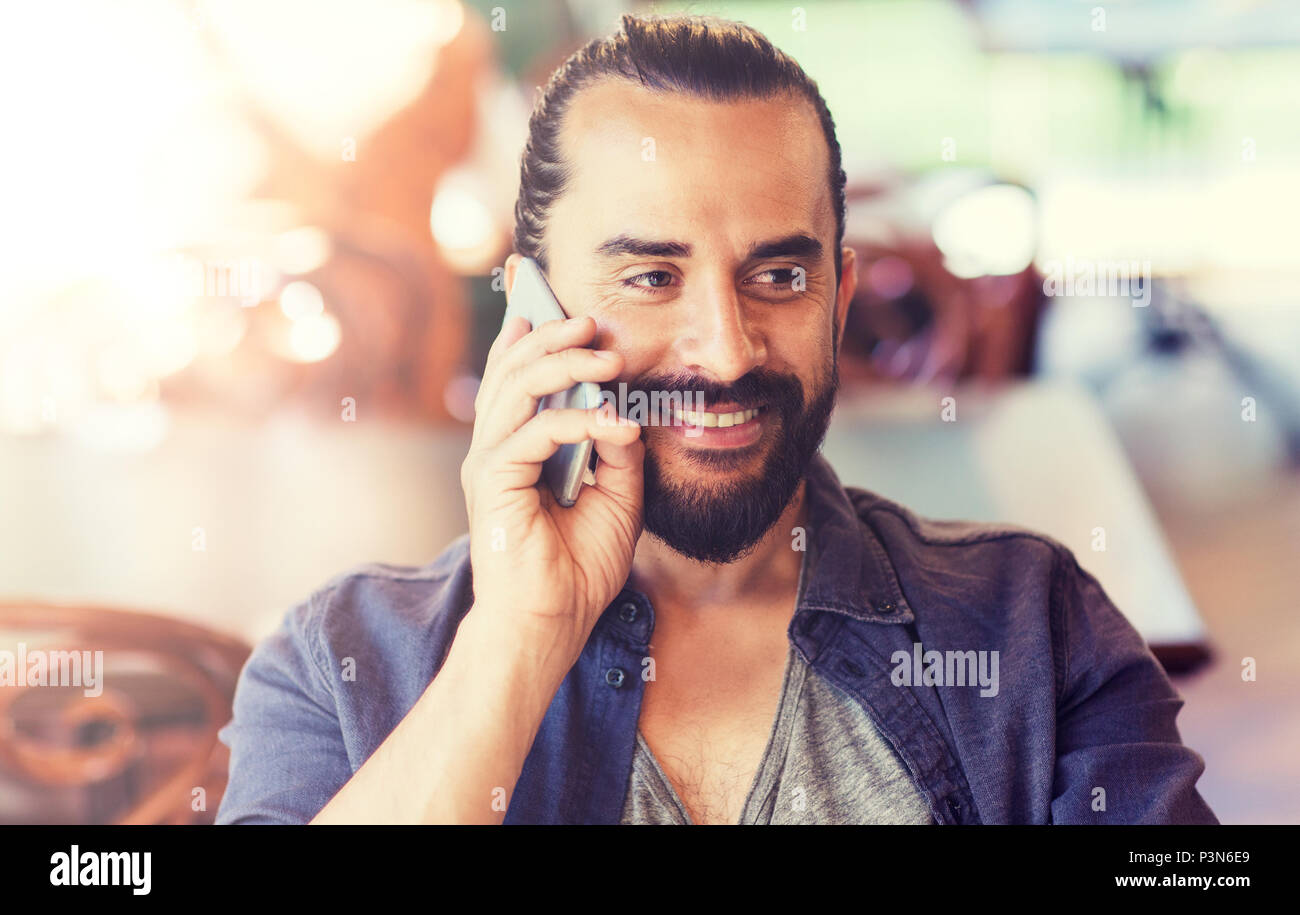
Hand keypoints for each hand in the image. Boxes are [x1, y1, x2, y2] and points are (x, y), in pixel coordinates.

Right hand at [460, 314, 643, 664]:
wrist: (551, 622)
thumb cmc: (577, 566)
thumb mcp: (617, 497)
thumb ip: (617, 450)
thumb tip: (623, 409)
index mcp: (517, 445)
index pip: (515, 375)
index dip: (528, 334)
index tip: (550, 299)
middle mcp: (496, 447)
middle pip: (513, 370)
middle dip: (551, 338)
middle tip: (591, 322)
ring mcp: (489, 463)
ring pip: (516, 389)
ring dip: (562, 365)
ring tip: (604, 357)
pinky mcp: (492, 484)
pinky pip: (533, 434)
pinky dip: (575, 421)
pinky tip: (610, 422)